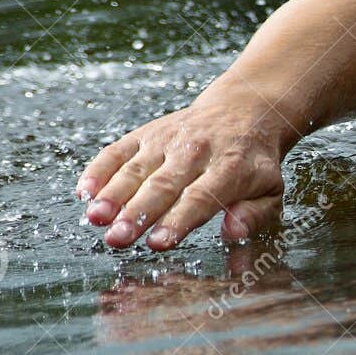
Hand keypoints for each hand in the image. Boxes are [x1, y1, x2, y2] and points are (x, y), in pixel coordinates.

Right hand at [77, 87, 288, 250]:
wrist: (244, 111)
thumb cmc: (254, 163)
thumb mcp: (271, 190)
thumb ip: (255, 214)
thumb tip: (234, 233)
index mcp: (231, 168)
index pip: (201, 197)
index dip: (178, 220)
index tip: (158, 243)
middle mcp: (196, 151)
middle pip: (163, 185)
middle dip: (137, 214)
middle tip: (117, 239)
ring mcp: (168, 140)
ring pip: (136, 168)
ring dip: (113, 195)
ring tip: (95, 219)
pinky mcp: (146, 133)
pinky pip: (118, 150)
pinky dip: (99, 170)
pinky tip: (84, 192)